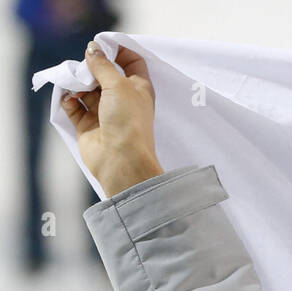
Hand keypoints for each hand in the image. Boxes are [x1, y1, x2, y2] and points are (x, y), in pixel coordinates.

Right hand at [61, 42, 164, 197]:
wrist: (121, 161)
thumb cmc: (127, 121)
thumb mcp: (119, 85)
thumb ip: (103, 65)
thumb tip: (92, 49)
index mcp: (138, 88)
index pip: (132, 61)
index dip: (119, 50)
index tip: (102, 43)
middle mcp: (122, 99)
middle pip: (104, 73)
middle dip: (92, 66)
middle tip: (84, 67)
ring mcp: (104, 112)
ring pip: (86, 88)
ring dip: (78, 82)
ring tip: (75, 83)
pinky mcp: (88, 125)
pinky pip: (74, 105)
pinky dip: (68, 99)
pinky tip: (68, 97)